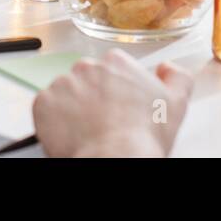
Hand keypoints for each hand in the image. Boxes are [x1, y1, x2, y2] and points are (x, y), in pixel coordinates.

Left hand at [33, 50, 192, 157]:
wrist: (116, 158)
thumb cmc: (143, 136)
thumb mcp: (176, 104)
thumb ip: (177, 77)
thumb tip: (167, 67)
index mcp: (116, 62)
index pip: (111, 71)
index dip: (115, 92)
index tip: (118, 108)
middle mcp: (87, 66)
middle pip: (87, 80)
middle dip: (92, 98)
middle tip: (103, 121)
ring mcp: (62, 83)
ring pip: (66, 93)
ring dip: (73, 109)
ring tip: (87, 130)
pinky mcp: (43, 102)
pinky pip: (46, 108)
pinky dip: (55, 121)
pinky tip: (71, 134)